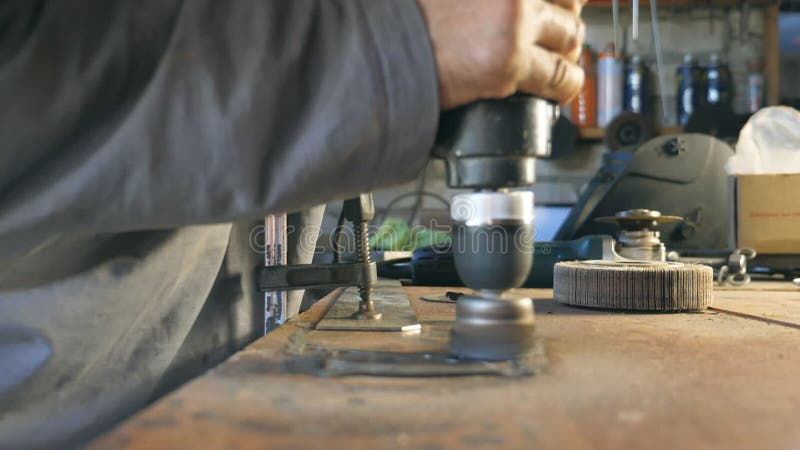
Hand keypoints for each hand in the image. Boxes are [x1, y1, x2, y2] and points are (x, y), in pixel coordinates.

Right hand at [417, 0, 585, 108]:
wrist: (382, 48)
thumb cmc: (409, 15)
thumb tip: (509, 7)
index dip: (565, 0)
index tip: (568, 5)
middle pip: (569, 2)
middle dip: (566, 20)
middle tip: (558, 35)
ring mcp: (514, 23)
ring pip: (569, 37)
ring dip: (567, 52)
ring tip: (560, 63)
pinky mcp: (509, 62)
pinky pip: (558, 76)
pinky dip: (566, 83)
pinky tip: (561, 89)